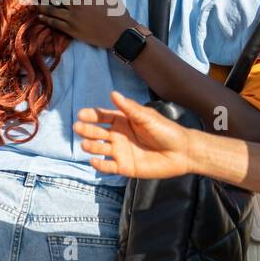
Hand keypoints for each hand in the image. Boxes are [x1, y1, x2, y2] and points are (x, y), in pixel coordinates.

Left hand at [36, 0, 135, 49]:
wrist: (120, 33)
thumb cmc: (116, 11)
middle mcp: (76, 3)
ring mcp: (73, 17)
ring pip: (52, 9)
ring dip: (40, 5)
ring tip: (32, 3)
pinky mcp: (72, 30)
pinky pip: (56, 23)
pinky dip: (47, 19)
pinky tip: (40, 17)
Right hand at [73, 90, 192, 178]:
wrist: (181, 152)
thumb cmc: (167, 131)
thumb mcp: (148, 117)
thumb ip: (130, 108)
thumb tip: (113, 93)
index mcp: (123, 121)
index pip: (103, 117)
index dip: (92, 115)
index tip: (82, 114)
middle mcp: (119, 136)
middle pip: (98, 132)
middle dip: (87, 130)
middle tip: (78, 128)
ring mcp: (121, 151)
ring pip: (100, 148)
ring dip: (91, 146)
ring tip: (85, 144)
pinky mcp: (125, 167)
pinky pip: (108, 166)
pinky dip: (99, 165)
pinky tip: (93, 161)